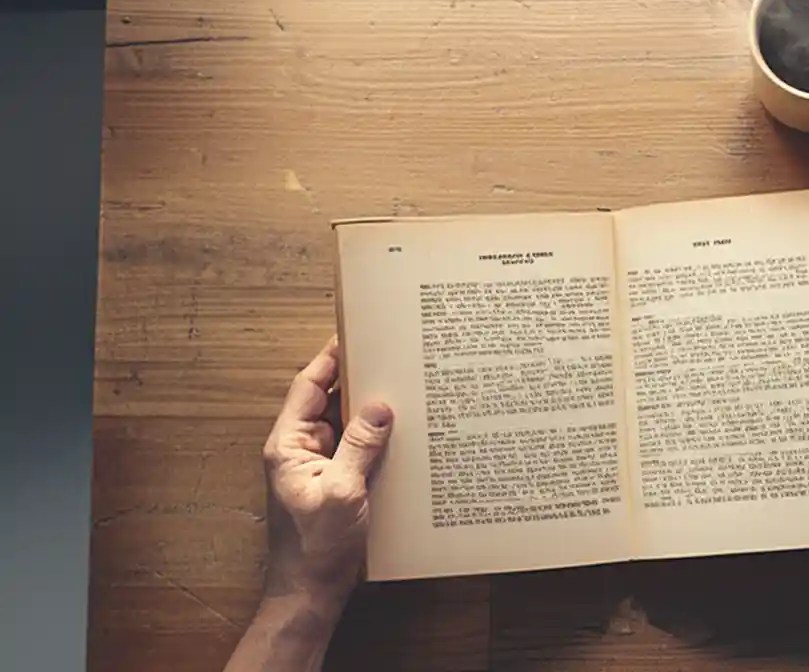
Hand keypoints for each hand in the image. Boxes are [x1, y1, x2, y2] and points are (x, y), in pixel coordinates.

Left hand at [226, 337, 393, 671]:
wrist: (311, 592)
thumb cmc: (314, 548)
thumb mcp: (341, 492)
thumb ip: (359, 446)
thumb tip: (381, 406)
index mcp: (288, 444)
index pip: (307, 386)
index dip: (330, 357)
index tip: (355, 333)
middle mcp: (300, 448)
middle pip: (329, 398)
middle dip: (357, 377)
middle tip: (390, 355)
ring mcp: (319, 464)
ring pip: (346, 422)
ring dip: (370, 408)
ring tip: (402, 385)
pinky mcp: (338, 480)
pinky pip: (357, 446)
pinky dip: (377, 435)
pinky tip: (403, 428)